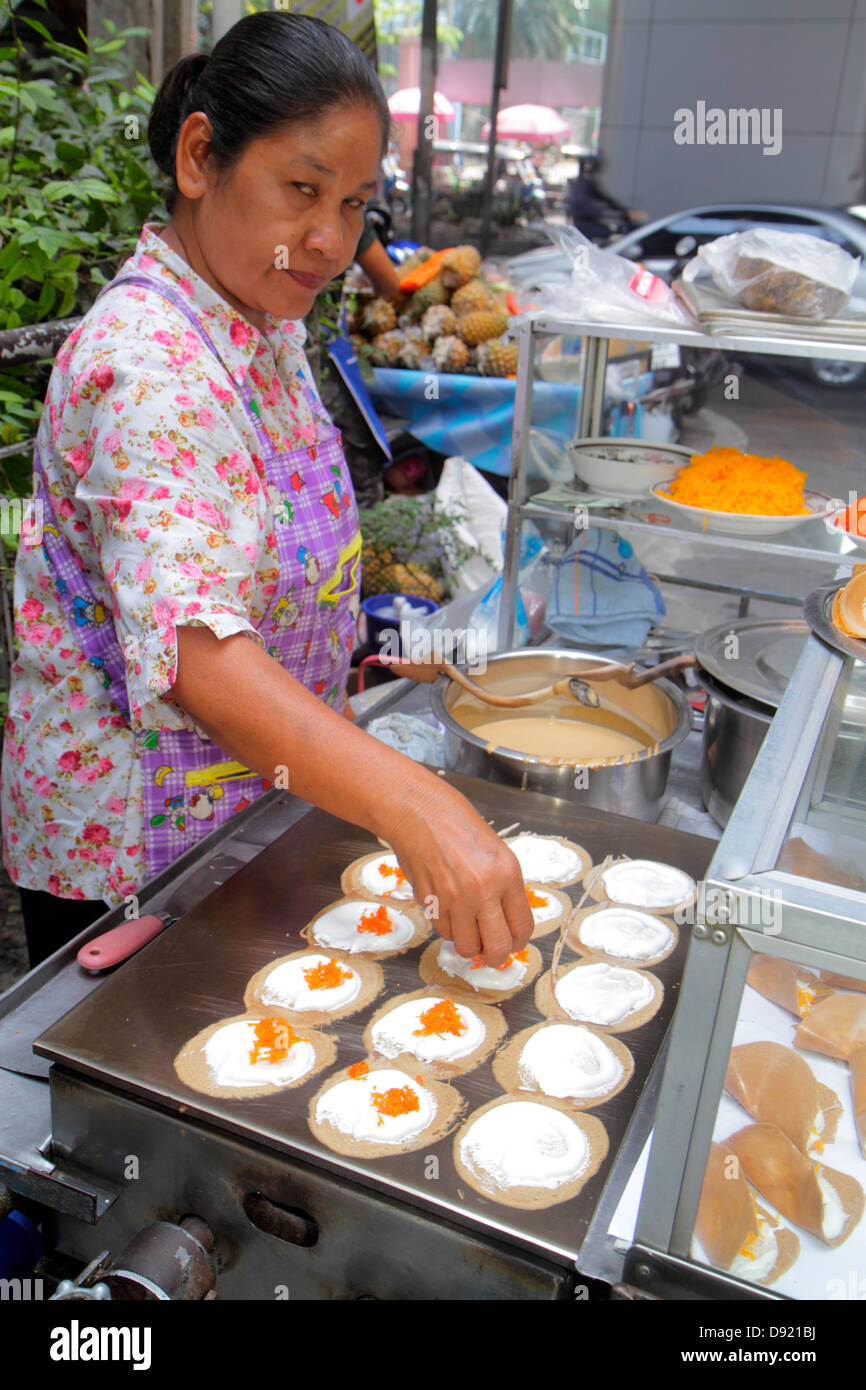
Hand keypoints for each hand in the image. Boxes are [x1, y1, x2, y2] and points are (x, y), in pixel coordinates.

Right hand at [386, 780, 532, 967]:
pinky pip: (444, 931)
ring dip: (468, 943)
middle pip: (497, 947)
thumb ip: (505, 888)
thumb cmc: (459, 826)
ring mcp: (454, 899)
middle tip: (492, 952)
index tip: (513, 943)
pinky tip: (450, 910)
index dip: (518, 942)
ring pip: (466, 946)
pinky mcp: (430, 903)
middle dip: (496, 956)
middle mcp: (483, 890)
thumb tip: (507, 923)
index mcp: (507, 874)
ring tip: (468, 928)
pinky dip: (449, 928)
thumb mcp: (497, 853)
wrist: (420, 814)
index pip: (521, 926)